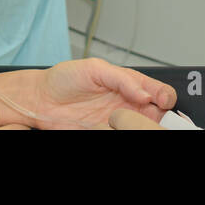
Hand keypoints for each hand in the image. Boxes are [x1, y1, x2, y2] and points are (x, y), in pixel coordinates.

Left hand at [9, 58, 175, 128]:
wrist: (39, 100)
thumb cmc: (64, 78)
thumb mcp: (94, 68)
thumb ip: (122, 79)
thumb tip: (145, 93)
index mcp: (129, 85)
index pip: (159, 92)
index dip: (166, 97)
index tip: (164, 101)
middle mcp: (128, 106)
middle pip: (157, 116)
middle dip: (162, 119)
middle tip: (154, 118)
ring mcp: (117, 123)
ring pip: (141, 128)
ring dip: (142, 127)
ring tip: (126, 122)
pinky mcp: (106, 134)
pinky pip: (122, 136)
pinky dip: (125, 132)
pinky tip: (113, 128)